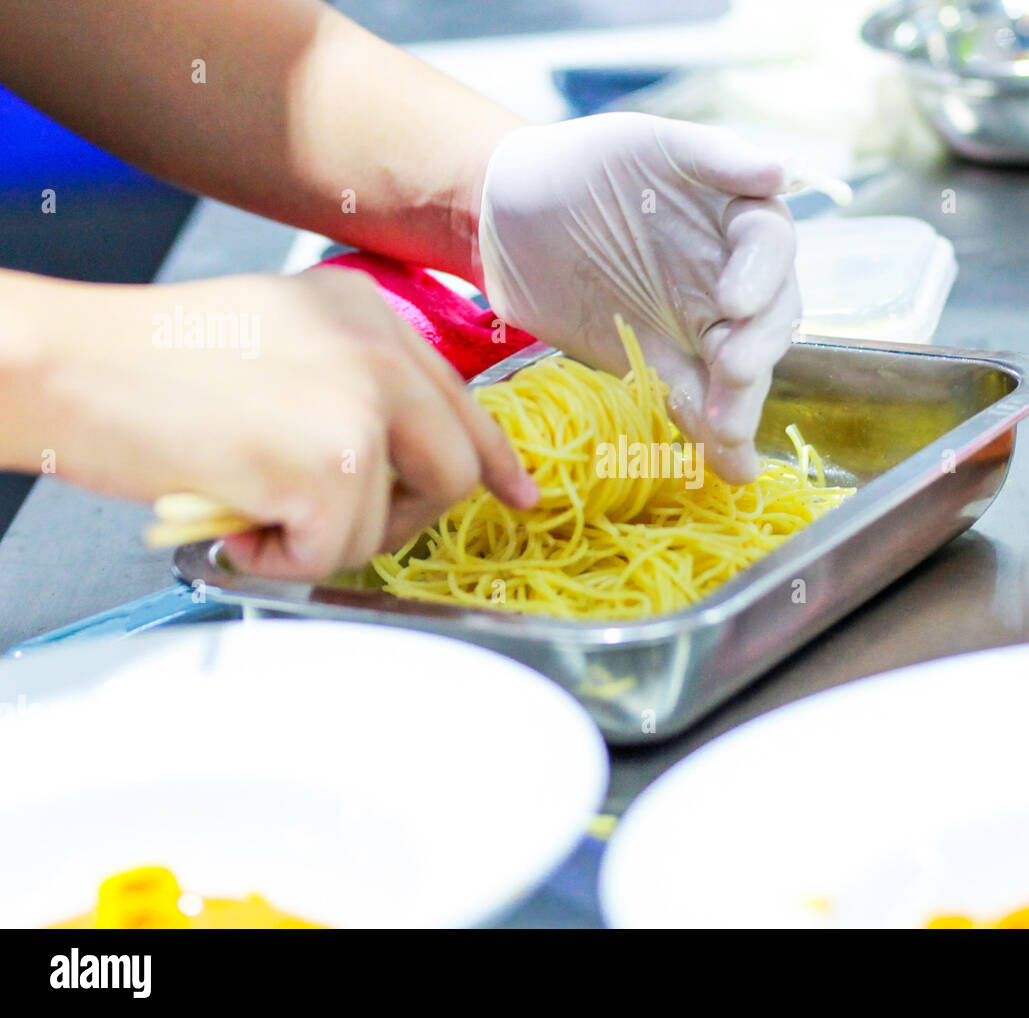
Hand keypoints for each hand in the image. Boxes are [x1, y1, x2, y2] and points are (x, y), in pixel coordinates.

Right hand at [19, 269, 536, 579]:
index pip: (459, 398)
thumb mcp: (277, 343)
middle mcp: (378, 350)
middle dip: (403, 517)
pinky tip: (236, 523)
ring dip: (327, 538)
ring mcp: (360, 404)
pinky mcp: (330, 464)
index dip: (491, 456)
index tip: (516, 494)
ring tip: (255, 506)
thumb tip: (390, 460)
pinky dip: (284, 559)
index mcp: (366, 313)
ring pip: (395, 523)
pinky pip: (338, 553)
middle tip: (333, 522)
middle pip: (450, 468)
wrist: (68, 364)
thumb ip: (347, 386)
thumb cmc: (149, 364)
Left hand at [476, 112, 800, 482]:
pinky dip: (710, 436)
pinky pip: (695, 401)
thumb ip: (713, 155)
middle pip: (765, 318)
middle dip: (756, 351)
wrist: (506, 217)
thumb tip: (781, 169)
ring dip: (740, 405)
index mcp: (734, 217)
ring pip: (737, 370)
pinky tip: (726, 470)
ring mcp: (698, 326)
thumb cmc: (580, 165)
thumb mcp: (645, 142)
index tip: (731, 301)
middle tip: (733, 375)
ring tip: (729, 439)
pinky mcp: (664, 365)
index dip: (761, 275)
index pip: (769, 247)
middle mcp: (729, 275)